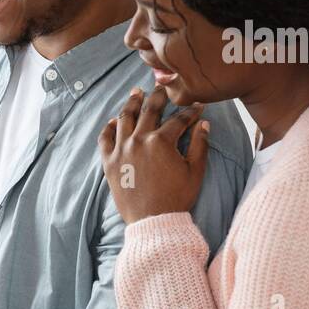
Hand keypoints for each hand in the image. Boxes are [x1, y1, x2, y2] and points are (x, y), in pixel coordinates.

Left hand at [97, 85, 209, 224]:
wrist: (152, 221)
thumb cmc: (176, 198)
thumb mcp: (195, 172)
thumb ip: (200, 145)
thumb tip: (204, 123)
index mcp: (161, 141)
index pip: (178, 119)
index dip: (190, 111)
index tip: (197, 105)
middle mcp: (138, 140)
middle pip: (149, 110)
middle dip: (158, 97)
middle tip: (161, 86)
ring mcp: (121, 150)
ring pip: (125, 118)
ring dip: (131, 103)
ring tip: (136, 93)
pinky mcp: (108, 162)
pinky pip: (105, 138)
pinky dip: (109, 127)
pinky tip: (114, 120)